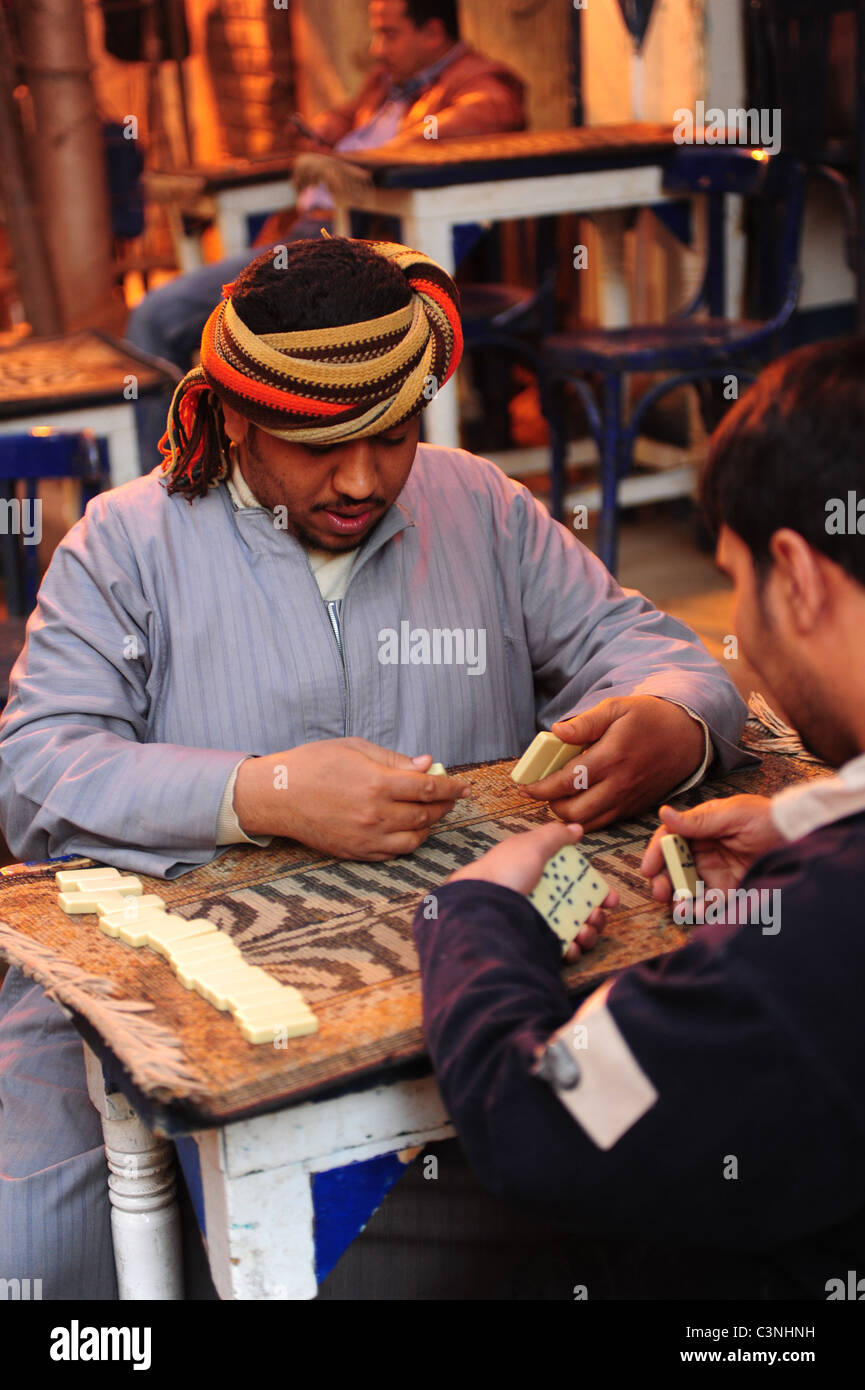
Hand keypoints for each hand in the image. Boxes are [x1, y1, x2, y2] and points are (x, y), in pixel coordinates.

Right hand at [233, 740, 468, 860]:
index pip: (430, 788)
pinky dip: (409, 842)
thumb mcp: (355, 749)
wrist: (278, 795)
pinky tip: (410, 830)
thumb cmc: (314, 764)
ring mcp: (366, 837)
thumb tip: (427, 765)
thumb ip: (394, 760)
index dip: (452, 787)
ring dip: (429, 826)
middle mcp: (376, 814)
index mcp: (378, 783)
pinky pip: (394, 853)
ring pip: (415, 838)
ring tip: (432, 814)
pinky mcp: (356, 852)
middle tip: (451, 798)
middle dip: (445, 805)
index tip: (464, 785)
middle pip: (426, 813)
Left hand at [447, 821, 618, 961]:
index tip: (611, 899)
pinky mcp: (534, 945)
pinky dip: (573, 950)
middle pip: (581, 910)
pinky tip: (573, 946)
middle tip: (597, 916)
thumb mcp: (531, 846)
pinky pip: (561, 950)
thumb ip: (555, 836)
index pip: (577, 885)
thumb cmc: (502, 873)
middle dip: (596, 915)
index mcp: (542, 876)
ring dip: (589, 933)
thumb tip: (576, 828)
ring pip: (575, 932)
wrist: (477, 907)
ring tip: (585, 932)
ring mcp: (537, 924)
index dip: (597, 892)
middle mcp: (541, 900)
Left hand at [519, 696, 705, 830]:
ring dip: (566, 815)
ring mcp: (628, 800)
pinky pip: (604, 823)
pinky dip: (585, 819)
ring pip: (588, 823)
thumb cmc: (649, 718)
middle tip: (541, 790)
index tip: (526, 786)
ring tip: (558, 798)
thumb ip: (585, 723)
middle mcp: (619, 785)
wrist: (687, 737)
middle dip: (551, 804)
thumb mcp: (617, 709)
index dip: (541, 787)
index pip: (567, 781)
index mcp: (612, 758)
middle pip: (574, 810)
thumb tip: (555, 732)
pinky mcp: (634, 809)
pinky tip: (578, 802)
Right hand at [641, 794, 782, 898]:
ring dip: (680, 898)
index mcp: (701, 826)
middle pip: (674, 866)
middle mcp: (704, 848)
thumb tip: (664, 812)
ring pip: (689, 886)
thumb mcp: (732, 815)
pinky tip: (698, 911)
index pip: (670, 839)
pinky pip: (710, 901)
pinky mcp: (730, 888)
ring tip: (679, 908)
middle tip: (659, 892)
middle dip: (663, 880)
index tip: (648, 869)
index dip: (656, 853)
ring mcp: (716, 869)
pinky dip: (701, 908)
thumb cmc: (767, 819)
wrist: (799, 837)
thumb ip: (698, 820)